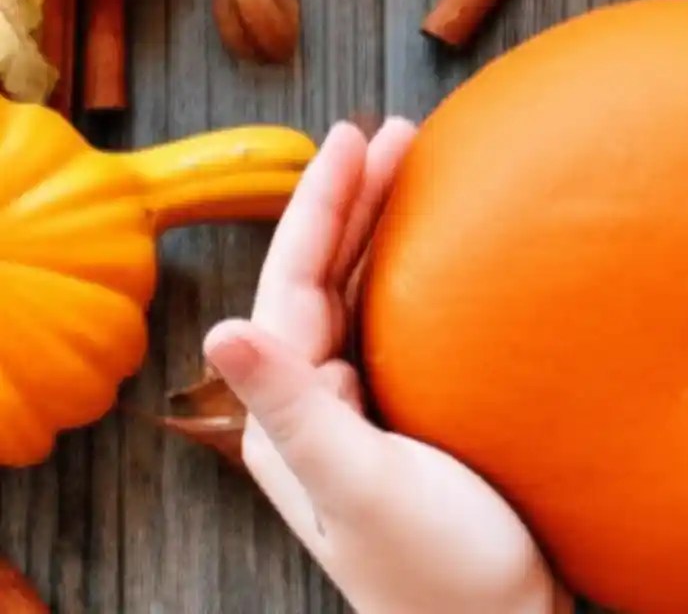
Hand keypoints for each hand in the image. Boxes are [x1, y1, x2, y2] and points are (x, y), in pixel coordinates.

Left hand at [203, 120, 570, 613]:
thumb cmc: (442, 573)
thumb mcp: (365, 489)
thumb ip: (295, 413)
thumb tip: (222, 330)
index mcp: (296, 416)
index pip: (294, 286)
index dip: (320, 206)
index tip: (355, 137)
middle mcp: (321, 404)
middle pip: (328, 279)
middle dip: (355, 203)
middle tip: (398, 134)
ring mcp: (369, 410)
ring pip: (366, 297)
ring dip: (386, 230)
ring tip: (419, 169)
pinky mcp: (416, 418)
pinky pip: (406, 326)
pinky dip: (422, 276)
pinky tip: (450, 252)